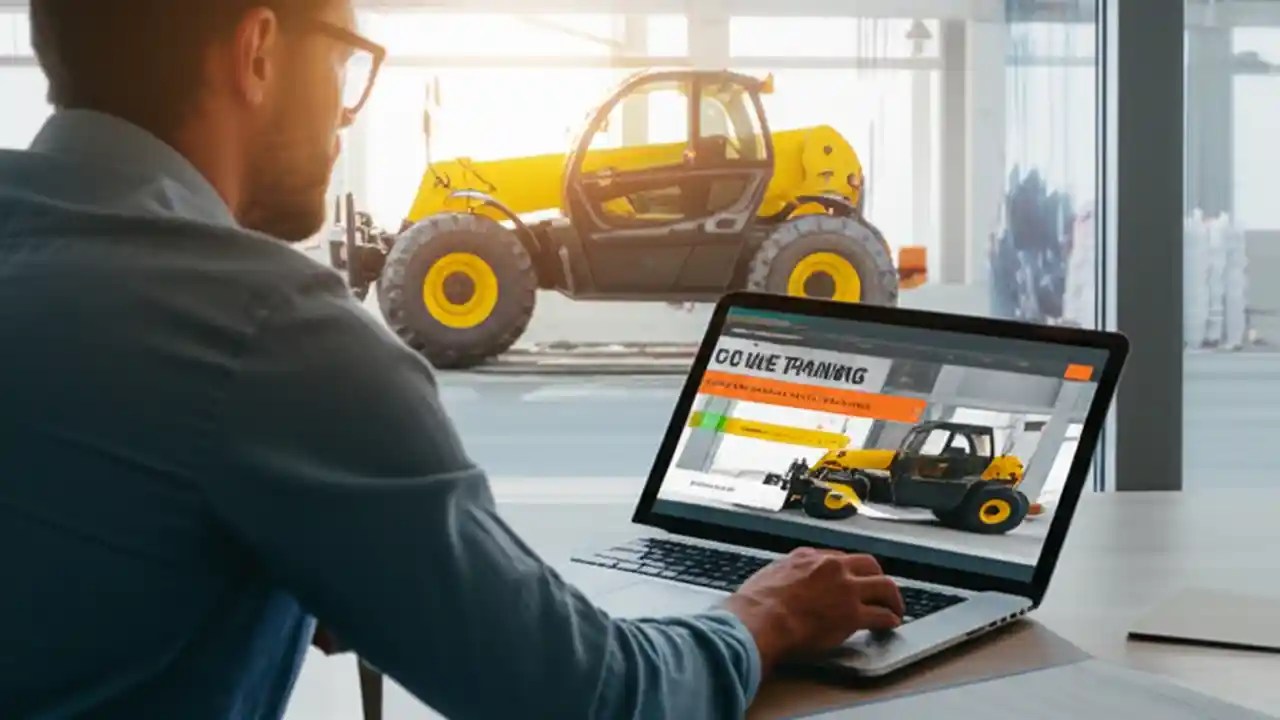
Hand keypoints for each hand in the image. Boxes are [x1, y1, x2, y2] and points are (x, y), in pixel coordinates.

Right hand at [721, 548, 903, 675]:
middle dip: (876, 577)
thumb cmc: (755, 605)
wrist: (759, 620)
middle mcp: (831, 567)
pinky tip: (891, 624)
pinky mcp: (852, 614)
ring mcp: (845, 589)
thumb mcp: (768, 575)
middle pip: (868, 565)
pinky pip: (881, 614)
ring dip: (892, 598)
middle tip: (880, 590)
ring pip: (883, 586)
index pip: (839, 558)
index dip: (849, 572)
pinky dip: (890, 619)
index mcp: (808, 557)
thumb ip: (785, 576)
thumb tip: (784, 584)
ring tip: (894, 608)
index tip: (851, 581)